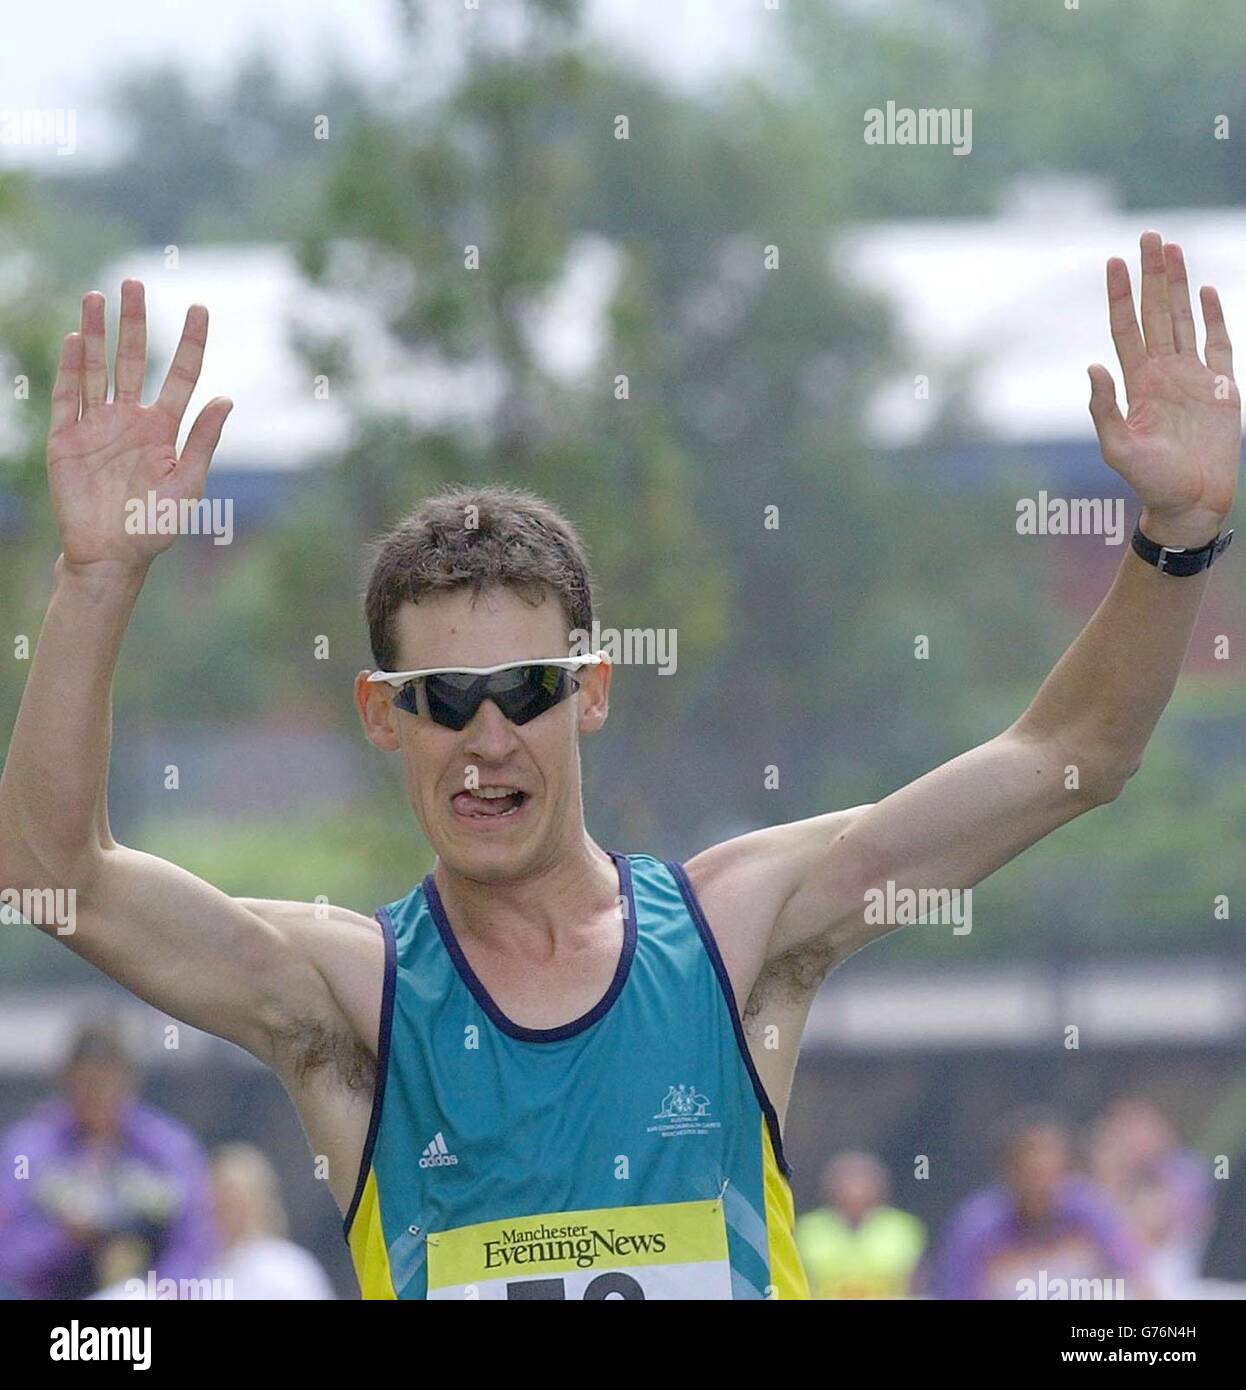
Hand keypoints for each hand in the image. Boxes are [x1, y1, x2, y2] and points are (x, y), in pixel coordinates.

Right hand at [46, 280, 232, 571]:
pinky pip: (69, 396)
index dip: (190, 342)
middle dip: (135, 322)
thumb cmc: (154, 525)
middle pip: (134, 359)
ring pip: (98, 368)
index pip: (181, 374)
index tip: (200, 307)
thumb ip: (203, 440)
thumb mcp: (188, 483)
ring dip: (98, 333)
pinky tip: (78, 339)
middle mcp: (131, 419)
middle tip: (134, 283)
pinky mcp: (67, 437)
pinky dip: (72, 368)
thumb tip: (226, 398)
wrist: (111, 554)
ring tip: (98, 296)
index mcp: (165, 428)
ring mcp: (97, 425)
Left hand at [1088, 231, 1240, 548]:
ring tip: (1173, 249)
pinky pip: (1219, 344)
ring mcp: (1192, 377)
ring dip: (1180, 284)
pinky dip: (1214, 317)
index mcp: (1136, 383)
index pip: (1125, 328)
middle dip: (1152, 275)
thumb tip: (1092, 367)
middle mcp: (1162, 373)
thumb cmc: (1151, 481)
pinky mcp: (1221, 387)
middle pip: (1156, 312)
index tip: (1113, 261)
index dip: (1120, 295)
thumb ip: (1104, 409)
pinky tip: (1208, 291)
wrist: (1189, 501)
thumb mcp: (1118, 448)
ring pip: (1184, 318)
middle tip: (1149, 235)